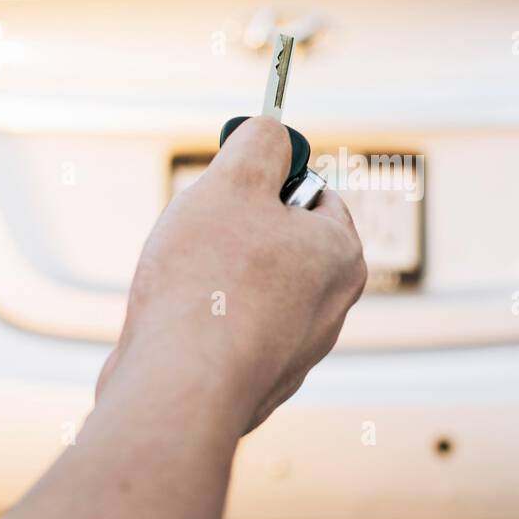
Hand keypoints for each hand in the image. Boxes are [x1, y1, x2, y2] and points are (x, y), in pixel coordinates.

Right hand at [99, 117, 366, 434]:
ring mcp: (296, 354)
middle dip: (237, 232)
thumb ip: (259, 143)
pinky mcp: (257, 385)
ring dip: (215, 278)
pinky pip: (228, 334)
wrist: (177, 387)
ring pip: (251, 289)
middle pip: (280, 243)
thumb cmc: (208, 283)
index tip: (233, 187)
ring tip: (186, 284)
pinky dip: (203, 324)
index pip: (316, 195)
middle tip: (202, 236)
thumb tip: (271, 132)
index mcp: (341, 257)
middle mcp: (331, 310)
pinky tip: (177, 325)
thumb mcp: (234, 180)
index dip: (269, 181)